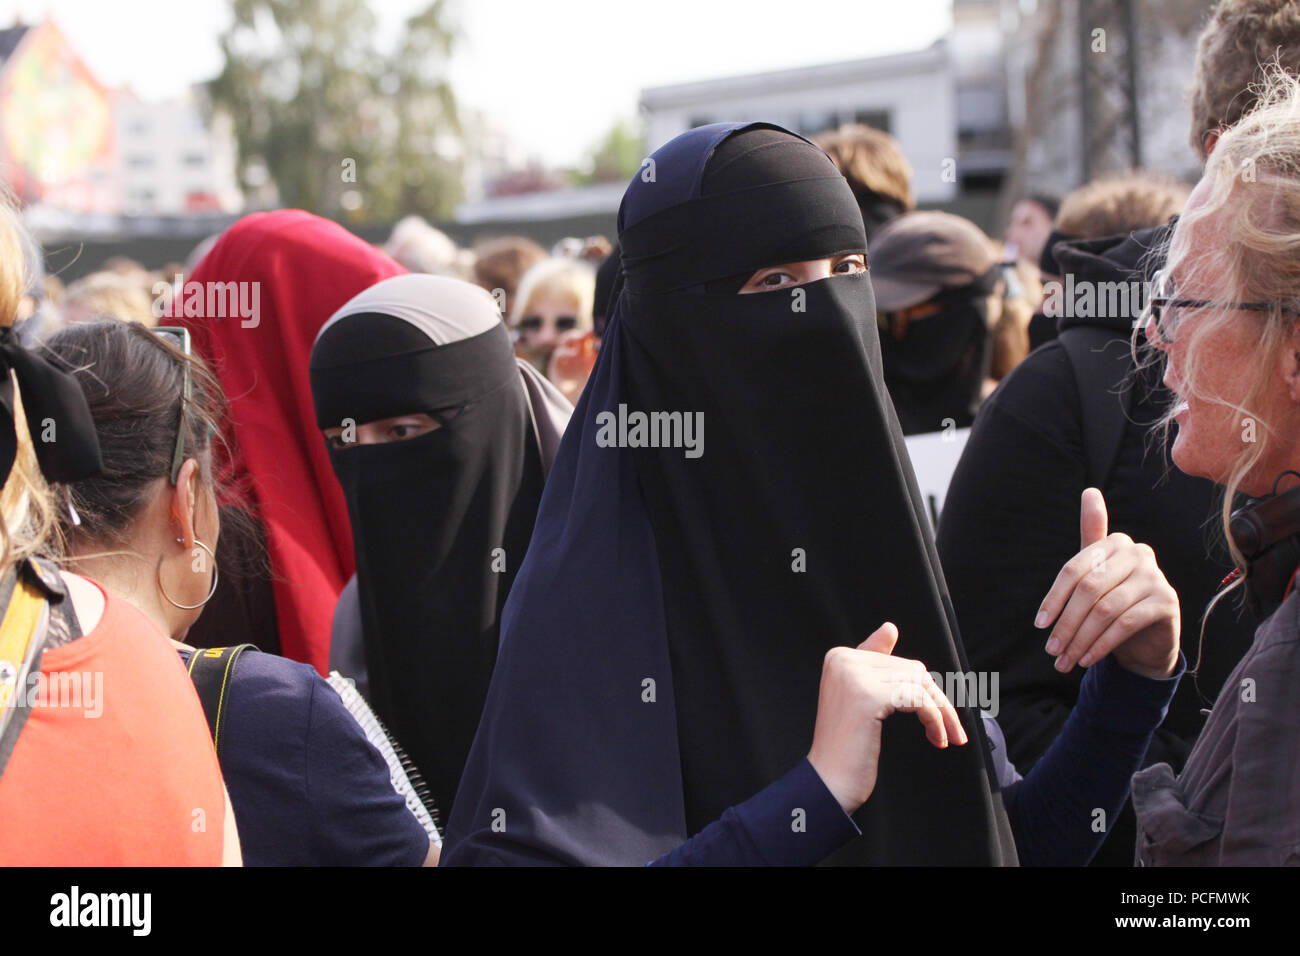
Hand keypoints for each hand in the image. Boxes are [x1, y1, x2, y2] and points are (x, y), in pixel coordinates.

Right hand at [806, 623, 967, 815]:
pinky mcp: (867, 695)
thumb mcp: (859, 698)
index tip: (940, 713)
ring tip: (945, 737)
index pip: (898, 663)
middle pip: (912, 670)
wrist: (829, 781)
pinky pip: (917, 699)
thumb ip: (874, 663)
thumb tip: (890, 627)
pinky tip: (937, 739)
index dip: (922, 689)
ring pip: (918, 683)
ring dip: (940, 712)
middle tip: (952, 731)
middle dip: (937, 701)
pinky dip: (934, 719)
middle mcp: (843, 659)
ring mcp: (853, 676)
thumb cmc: (847, 746)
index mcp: (839, 656)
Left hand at [1035, 488, 1179, 678]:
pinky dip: (1101, 644)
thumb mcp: (1096, 572)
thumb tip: (1090, 491)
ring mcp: (1156, 576)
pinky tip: (1087, 659)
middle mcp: (1139, 553)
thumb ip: (1090, 536)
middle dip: (1066, 623)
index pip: (1075, 569)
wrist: (1148, 638)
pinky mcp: (1167, 601)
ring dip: (1081, 639)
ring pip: (1105, 609)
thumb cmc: (1114, 600)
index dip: (1054, 598)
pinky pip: (1125, 623)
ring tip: (1065, 660)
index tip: (1040, 624)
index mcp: (1116, 543)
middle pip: (1088, 589)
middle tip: (1051, 649)